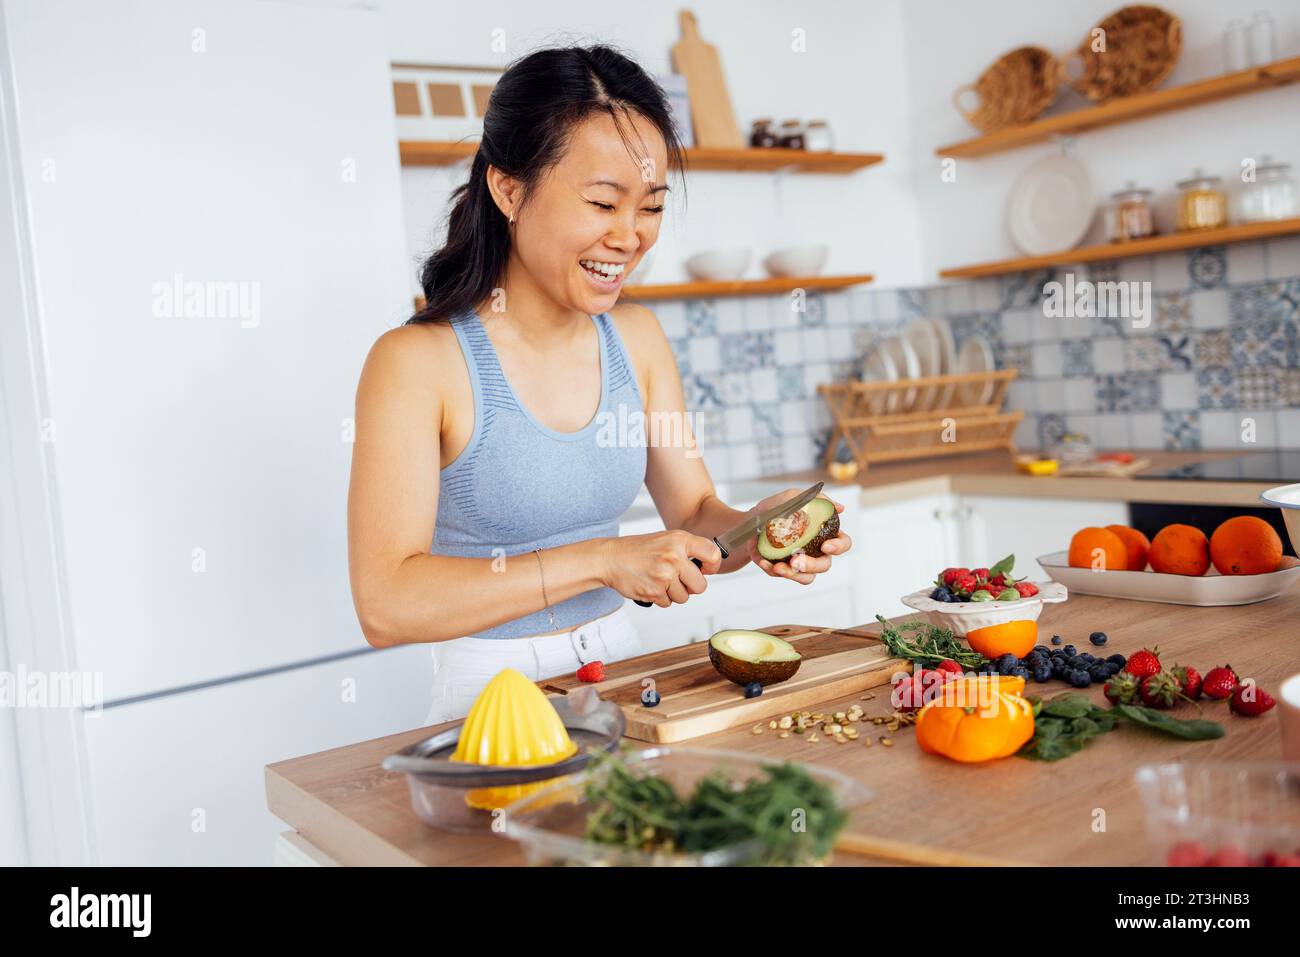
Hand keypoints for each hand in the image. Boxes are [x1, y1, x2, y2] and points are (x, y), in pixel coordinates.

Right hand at [599, 530, 722, 607]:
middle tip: (677, 579)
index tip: (706, 569)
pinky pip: (668, 603)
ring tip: (658, 579)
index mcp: (679, 540)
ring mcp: (664, 575)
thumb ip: (687, 551)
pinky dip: (660, 598)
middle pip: (701, 585)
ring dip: (673, 593)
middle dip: (690, 587)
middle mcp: (674, 556)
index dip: (713, 566)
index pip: (713, 554)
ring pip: (684, 597)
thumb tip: (708, 568)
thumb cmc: (638, 551)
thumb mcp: (666, 540)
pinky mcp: (654, 591)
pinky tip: (650, 584)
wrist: (609, 559)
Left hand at [744, 489, 851, 584]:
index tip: (825, 546)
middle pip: (825, 565)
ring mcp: (800, 563)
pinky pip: (783, 575)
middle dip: (812, 565)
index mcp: (824, 533)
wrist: (749, 521)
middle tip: (795, 560)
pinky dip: (773, 570)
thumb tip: (839, 508)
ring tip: (778, 567)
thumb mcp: (792, 498)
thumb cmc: (775, 508)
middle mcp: (816, 551)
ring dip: (793, 574)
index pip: (842, 543)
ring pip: (807, 578)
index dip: (838, 547)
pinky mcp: (784, 570)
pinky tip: (764, 562)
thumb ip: (816, 500)